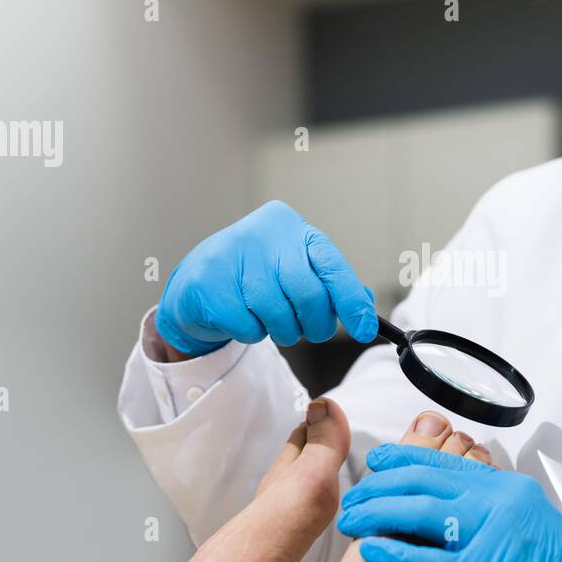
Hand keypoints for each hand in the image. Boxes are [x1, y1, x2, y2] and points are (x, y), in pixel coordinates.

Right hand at [155, 200, 376, 355]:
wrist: (196, 283)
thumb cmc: (255, 276)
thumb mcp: (295, 269)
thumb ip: (330, 285)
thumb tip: (366, 309)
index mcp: (291, 227)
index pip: (332, 265)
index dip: (352, 301)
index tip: (365, 329)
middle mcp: (263, 234)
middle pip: (309, 295)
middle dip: (315, 324)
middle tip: (308, 329)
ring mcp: (232, 257)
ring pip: (279, 316)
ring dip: (282, 330)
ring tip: (269, 318)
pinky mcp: (209, 286)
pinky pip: (250, 328)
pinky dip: (252, 333)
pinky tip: (242, 317)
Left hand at [336, 444, 561, 561]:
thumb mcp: (533, 527)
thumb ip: (498, 510)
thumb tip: (464, 503)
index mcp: (511, 490)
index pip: (446, 461)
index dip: (405, 459)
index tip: (379, 462)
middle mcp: (501, 503)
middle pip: (426, 480)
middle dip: (381, 485)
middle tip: (355, 494)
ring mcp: (493, 535)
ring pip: (421, 510)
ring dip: (377, 512)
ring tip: (351, 519)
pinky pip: (427, 559)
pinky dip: (393, 552)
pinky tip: (369, 550)